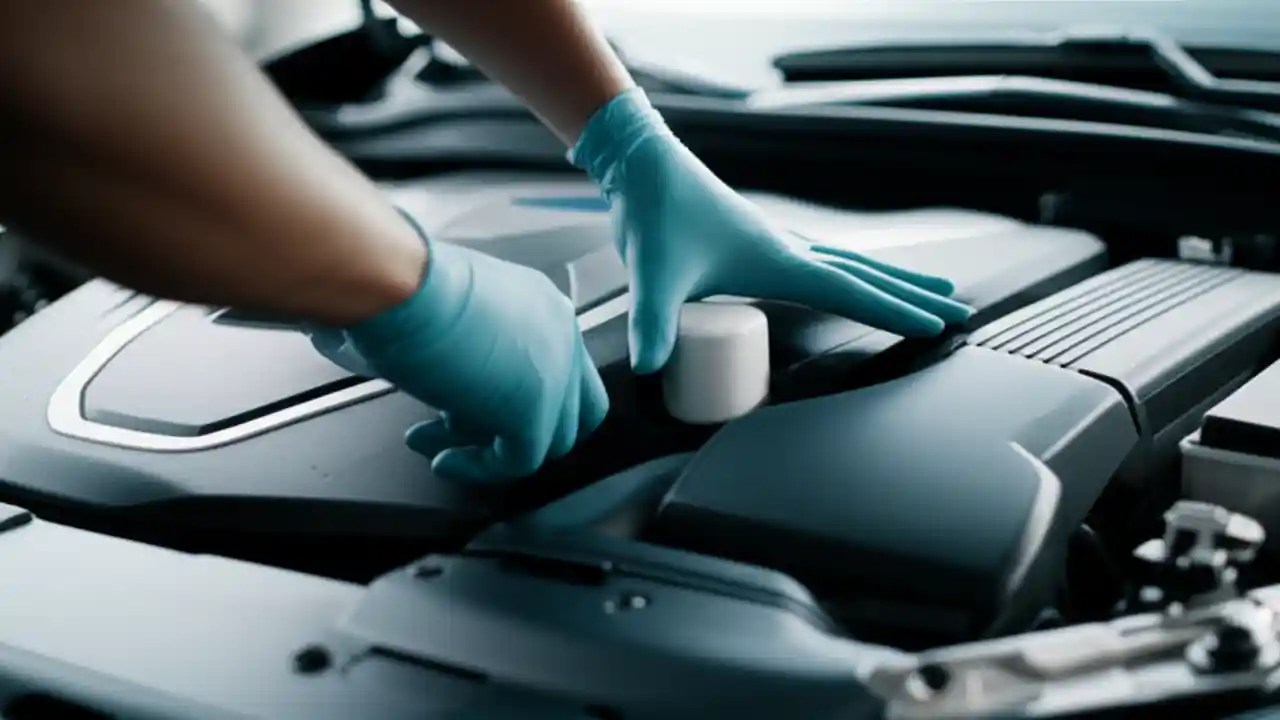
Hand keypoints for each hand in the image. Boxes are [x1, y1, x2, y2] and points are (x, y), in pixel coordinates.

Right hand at [309, 236, 607, 482]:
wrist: (399, 285)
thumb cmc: (405, 286)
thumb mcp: (452, 312)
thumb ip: (473, 347)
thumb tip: (452, 385)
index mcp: (545, 307)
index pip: (560, 370)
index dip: (518, 396)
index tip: (470, 406)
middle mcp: (562, 336)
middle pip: (564, 408)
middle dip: (506, 426)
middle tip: (454, 428)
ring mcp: (555, 374)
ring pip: (545, 439)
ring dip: (486, 450)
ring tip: (429, 442)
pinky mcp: (535, 410)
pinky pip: (519, 461)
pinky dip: (479, 469)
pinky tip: (442, 460)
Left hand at [570, 88, 973, 373]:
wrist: (642, 165)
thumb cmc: (654, 214)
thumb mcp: (652, 276)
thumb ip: (653, 324)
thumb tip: (648, 368)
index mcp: (779, 260)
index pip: (850, 291)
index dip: (893, 312)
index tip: (936, 327)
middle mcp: (788, 248)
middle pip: (867, 275)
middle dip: (913, 296)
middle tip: (959, 311)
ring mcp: (777, 240)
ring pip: (850, 263)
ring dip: (892, 279)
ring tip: (929, 290)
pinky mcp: (758, 239)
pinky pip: (824, 258)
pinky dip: (853, 270)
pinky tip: (851, 275)